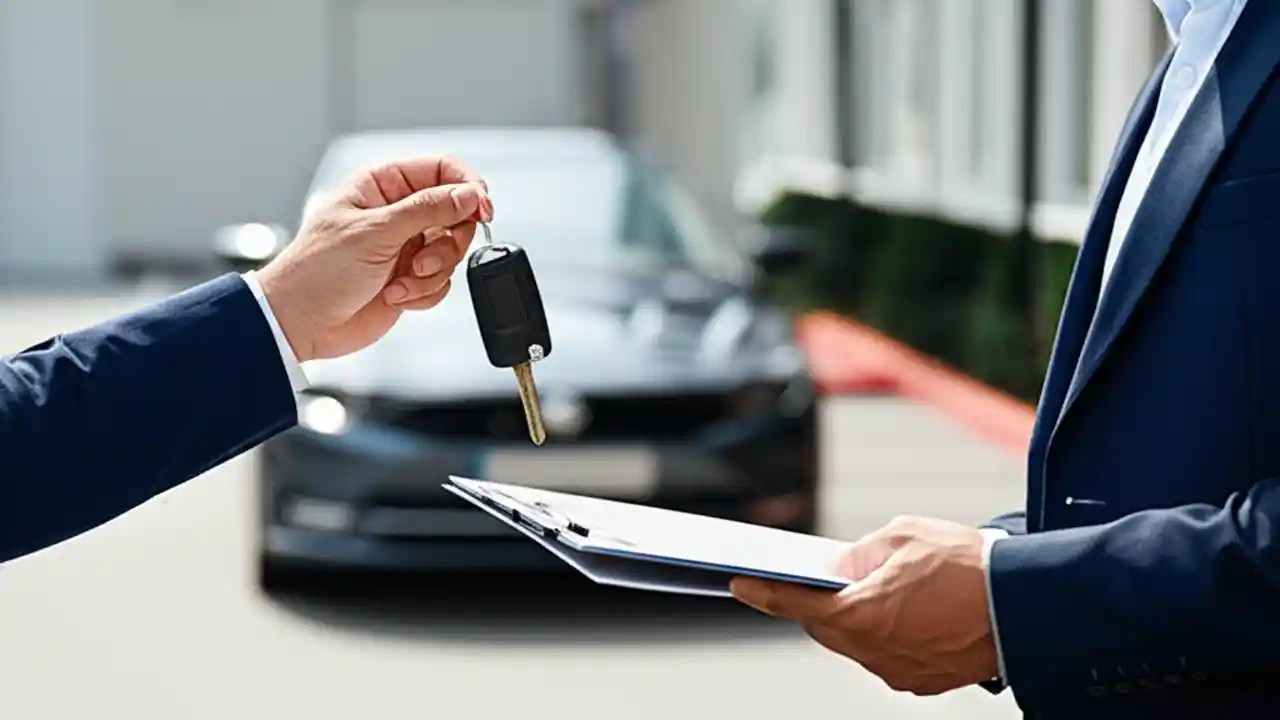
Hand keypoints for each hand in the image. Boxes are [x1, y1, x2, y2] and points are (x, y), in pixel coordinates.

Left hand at [256, 156, 494, 361]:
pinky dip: (424, 292)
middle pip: (455, 214)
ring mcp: (404, 247)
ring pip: (451, 251)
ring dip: (432, 272)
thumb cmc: (318, 270)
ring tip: (403, 280)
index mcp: (382, 186)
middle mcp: (397, 213)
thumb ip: (427, 210)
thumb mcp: (376, 232)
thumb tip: (467, 195)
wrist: (301, 322)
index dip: (467, 187)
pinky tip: (395, 295)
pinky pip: (441, 281)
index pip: (441, 171)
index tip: (481, 209)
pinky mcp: (409, 278)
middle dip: (448, 241)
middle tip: (426, 258)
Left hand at [731, 516, 996, 695]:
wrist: (1025, 605)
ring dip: (856, 619)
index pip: (796, 604)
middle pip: (824, 628)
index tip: (740, 584)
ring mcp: (898, 671)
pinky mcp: (921, 682)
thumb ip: (859, 554)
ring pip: (856, 644)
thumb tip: (837, 569)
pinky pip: (887, 656)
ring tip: (874, 590)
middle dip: (818, 603)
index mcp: (861, 614)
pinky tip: (903, 612)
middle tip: (820, 578)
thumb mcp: (902, 536)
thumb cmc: (967, 566)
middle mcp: (873, 651)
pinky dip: (886, 634)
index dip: (765, 593)